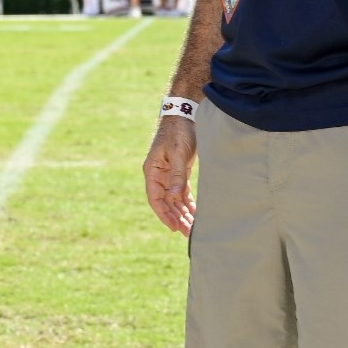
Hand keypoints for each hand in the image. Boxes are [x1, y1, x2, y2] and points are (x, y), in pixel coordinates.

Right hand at [143, 115, 196, 235]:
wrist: (185, 115)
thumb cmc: (179, 132)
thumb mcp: (178, 153)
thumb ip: (177, 175)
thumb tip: (174, 196)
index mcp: (152, 170)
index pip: (155, 198)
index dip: (164, 214)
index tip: (174, 227)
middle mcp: (158, 175)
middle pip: (165, 202)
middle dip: (176, 218)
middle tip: (188, 232)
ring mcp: (168, 174)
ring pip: (173, 199)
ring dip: (182, 213)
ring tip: (193, 228)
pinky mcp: (178, 172)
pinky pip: (181, 193)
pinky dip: (187, 204)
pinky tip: (194, 214)